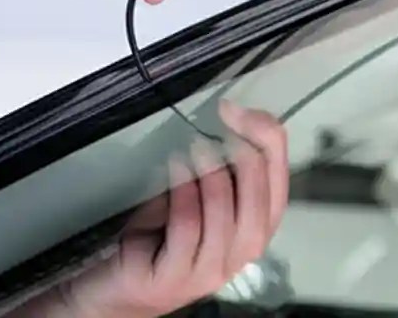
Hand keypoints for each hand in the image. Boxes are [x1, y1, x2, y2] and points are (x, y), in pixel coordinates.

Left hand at [18, 102, 288, 317]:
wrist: (118, 287)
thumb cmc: (158, 237)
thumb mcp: (195, 198)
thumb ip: (219, 172)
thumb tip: (233, 120)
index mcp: (253, 230)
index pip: (279, 185)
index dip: (268, 143)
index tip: (240, 111)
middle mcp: (240, 254)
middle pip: (262, 203)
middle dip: (248, 156)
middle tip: (225, 123)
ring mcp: (209, 271)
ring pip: (225, 216)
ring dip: (213, 174)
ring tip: (196, 145)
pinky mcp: (174, 278)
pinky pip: (187, 228)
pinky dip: (183, 192)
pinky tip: (173, 168)